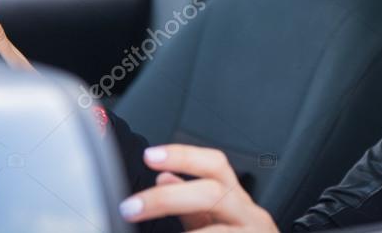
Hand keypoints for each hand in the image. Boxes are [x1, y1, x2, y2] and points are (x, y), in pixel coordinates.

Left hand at [119, 144, 278, 232]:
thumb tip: (163, 178)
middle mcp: (249, 216)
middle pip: (212, 194)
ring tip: (143, 227)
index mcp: (237, 200)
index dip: (184, 156)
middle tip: (131, 207)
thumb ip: (191, 204)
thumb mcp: (219, 220)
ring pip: (216, 230)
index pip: (215, 166)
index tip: (150, 156)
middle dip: (168, 199)